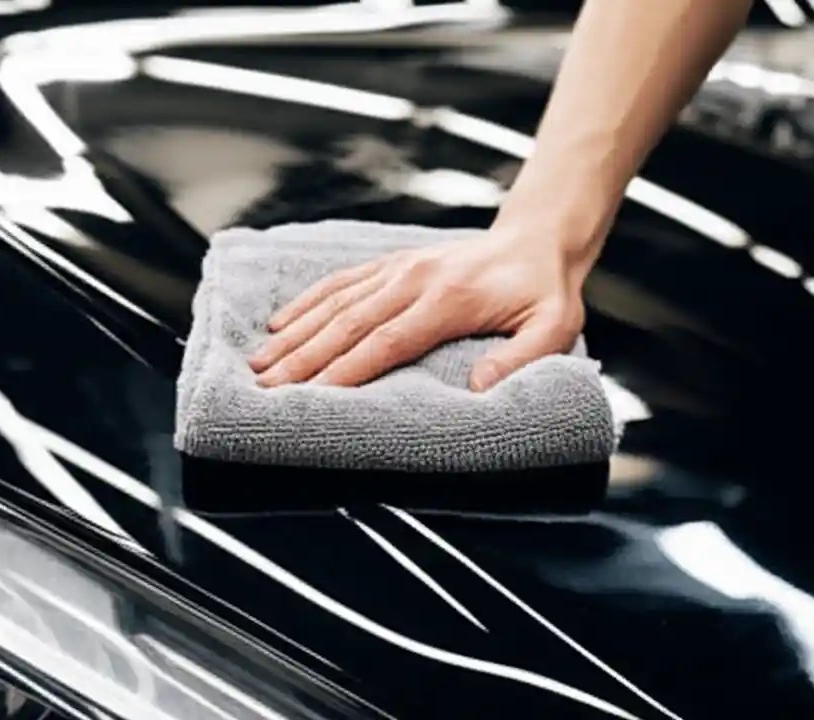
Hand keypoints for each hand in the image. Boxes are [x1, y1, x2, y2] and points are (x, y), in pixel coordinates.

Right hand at [248, 228, 592, 390]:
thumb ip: (520, 358)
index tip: (311, 395)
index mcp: (447, 300)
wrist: (537, 239)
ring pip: (335, 303)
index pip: (386, 342)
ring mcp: (398, 268)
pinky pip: (340, 282)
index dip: (346, 370)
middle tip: (266, 387)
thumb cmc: (543, 291)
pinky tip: (281, 323)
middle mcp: (413, 280)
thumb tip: (479, 387)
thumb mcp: (553, 326)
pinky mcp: (391, 264)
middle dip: (303, 359)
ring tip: (260, 362)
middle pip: (348, 325)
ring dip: (295, 334)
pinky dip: (307, 303)